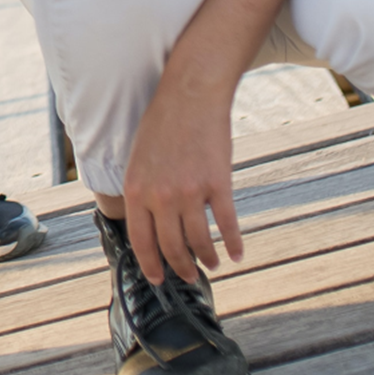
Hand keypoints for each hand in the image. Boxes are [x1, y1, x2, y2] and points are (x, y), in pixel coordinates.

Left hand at [120, 72, 243, 284]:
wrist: (190, 95)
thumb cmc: (162, 123)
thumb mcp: (138, 159)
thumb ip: (142, 192)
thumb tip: (149, 223)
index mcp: (136, 190)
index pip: (140, 240)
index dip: (151, 265)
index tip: (159, 279)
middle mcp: (161, 196)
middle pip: (171, 247)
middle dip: (181, 268)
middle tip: (190, 277)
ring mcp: (190, 191)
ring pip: (199, 241)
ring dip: (207, 259)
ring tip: (212, 264)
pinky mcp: (217, 184)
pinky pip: (227, 224)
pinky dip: (233, 244)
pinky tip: (236, 254)